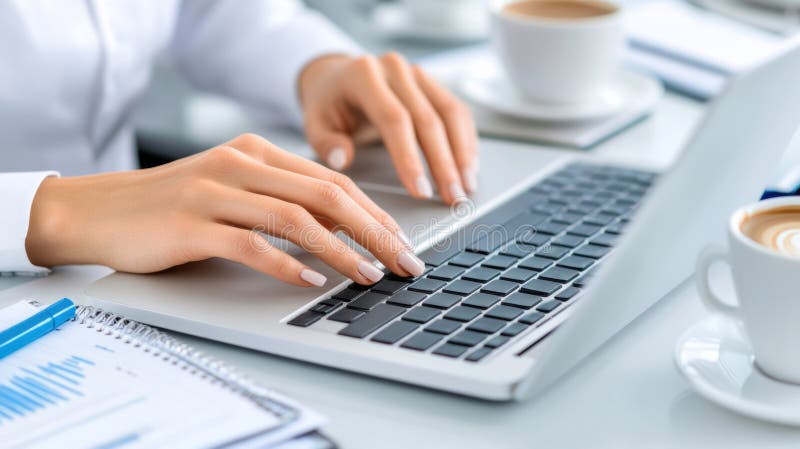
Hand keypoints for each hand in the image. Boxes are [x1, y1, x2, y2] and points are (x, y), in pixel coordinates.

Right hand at [25, 134, 424, 286]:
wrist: (97, 210)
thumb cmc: (170, 205)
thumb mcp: (229, 187)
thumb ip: (276, 196)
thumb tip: (338, 226)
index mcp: (254, 152)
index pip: (330, 179)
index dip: (371, 211)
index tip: (399, 239)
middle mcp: (238, 164)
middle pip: (324, 195)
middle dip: (373, 231)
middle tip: (403, 260)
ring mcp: (213, 192)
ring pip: (295, 218)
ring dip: (340, 250)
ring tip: (369, 275)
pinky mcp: (191, 224)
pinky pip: (250, 244)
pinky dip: (285, 263)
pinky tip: (311, 280)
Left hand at [298, 52, 478, 204]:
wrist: (336, 76)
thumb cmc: (327, 104)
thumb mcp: (314, 123)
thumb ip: (325, 143)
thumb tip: (342, 159)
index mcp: (364, 75)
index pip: (394, 119)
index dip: (410, 158)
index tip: (421, 192)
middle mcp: (395, 68)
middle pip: (428, 119)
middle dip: (444, 164)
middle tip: (452, 198)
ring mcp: (417, 73)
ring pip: (451, 114)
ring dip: (463, 154)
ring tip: (467, 187)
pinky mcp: (433, 83)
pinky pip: (457, 112)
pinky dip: (466, 141)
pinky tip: (469, 168)